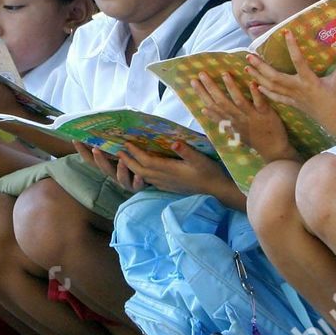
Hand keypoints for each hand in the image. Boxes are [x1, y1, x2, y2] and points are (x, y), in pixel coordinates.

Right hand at [75, 142, 146, 193]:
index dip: (82, 151)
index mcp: (108, 166)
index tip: (75, 139)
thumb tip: (104, 125)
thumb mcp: (121, 151)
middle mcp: (114, 175)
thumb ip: (113, 143)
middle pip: (104, 169)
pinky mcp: (138, 186)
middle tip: (96, 149)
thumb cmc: (132, 161)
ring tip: (122, 161)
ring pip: (120, 179)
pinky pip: (137, 185)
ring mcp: (126, 182)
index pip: (91, 160)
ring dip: (120, 170)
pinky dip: (137, 181)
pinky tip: (139, 176)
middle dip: (99, 159)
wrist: (149, 177)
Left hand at [115, 139, 235, 201]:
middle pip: (140, 170)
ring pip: (144, 177)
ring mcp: (166, 184)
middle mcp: (165, 178)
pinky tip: (141, 170)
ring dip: (133, 168)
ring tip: (125, 159)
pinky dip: (142, 174)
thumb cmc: (210, 173)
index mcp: (170, 170)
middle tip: (117, 150)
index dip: (135, 153)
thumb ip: (186, 151)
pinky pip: (151, 181)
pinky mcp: (170, 187)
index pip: (147, 161)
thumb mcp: (200, 159)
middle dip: (128, 161)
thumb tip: (173, 143)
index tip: (125, 143)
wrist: (217, 191)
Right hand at [191, 71, 295, 162]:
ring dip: (231, 88)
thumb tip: (204, 109)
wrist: (272, 150)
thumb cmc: (252, 138)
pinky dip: (256, 94)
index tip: (193, 81)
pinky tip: (252, 83)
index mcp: (229, 121)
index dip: (202, 94)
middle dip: (210, 87)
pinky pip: (260, 103)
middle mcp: (238, 118)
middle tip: (201, 73)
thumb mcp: (232, 130)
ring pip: (239, 101)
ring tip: (224, 73)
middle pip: (221, 102)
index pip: (211, 106)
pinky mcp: (266, 115)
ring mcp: (252, 116)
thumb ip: (219, 119)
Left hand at [247, 45, 335, 145]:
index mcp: (309, 81)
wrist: (334, 122)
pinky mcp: (292, 103)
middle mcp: (298, 88)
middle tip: (249, 55)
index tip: (285, 33)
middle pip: (275, 77)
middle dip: (261, 67)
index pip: (299, 61)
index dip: (292, 47)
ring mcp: (293, 97)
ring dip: (258, 77)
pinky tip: (255, 85)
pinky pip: (275, 98)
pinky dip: (264, 91)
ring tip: (247, 67)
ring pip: (271, 87)